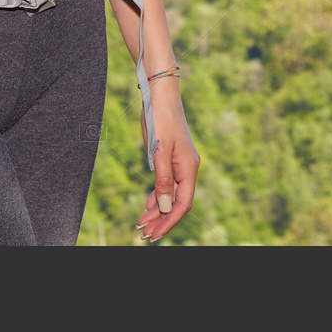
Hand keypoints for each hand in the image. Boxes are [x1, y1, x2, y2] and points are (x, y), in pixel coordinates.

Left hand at [137, 82, 198, 242]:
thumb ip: (162, 180)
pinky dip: (156, 197)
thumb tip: (163, 207)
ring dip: (157, 211)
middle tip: (144, 236)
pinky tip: (147, 207)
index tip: (155, 234)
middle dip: (161, 220)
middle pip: (176, 202)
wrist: (161, 95)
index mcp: (189, 168)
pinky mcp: (170, 158)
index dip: (169, 221)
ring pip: (170, 194)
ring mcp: (179, 164)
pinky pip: (165, 184)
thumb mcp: (160, 151)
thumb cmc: (161, 119)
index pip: (183, 203)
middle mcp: (187, 168)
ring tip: (142, 226)